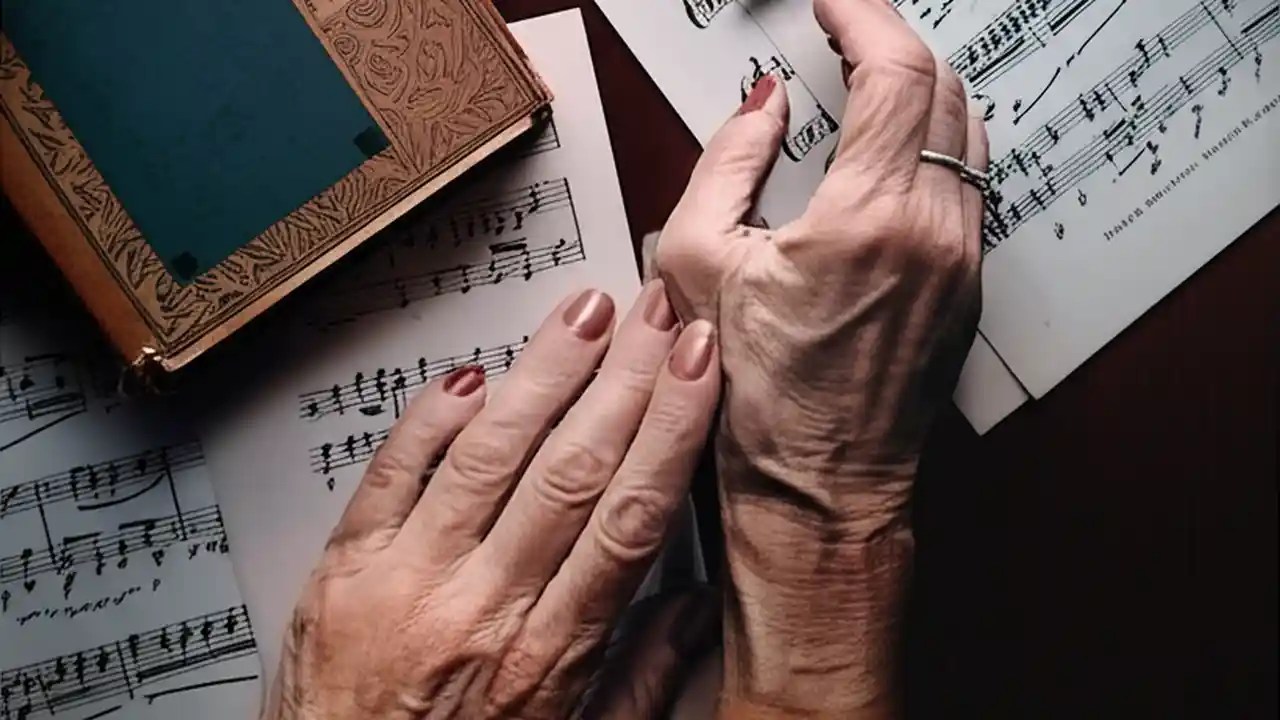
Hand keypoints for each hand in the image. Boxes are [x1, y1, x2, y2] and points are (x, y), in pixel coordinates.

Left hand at [264, 285, 721, 719]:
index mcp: (545, 656)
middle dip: (622, 377)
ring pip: (487, 455)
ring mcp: (404, 582)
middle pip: (569, 470)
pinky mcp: (341, 571)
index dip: (669, 428)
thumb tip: (693, 613)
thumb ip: (637, 683)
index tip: (698, 367)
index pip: (628, 517)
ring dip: (543, 374)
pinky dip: (428, 421)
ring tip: (583, 315)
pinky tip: (470, 376)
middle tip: (656, 312)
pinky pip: (389, 476)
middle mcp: (479, 608)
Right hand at [657, 0, 985, 714]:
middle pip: (943, 86)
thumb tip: (760, 105)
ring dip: (920, 92)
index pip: (894, 70)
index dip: (862, 16)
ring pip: (967, 132)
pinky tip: (890, 153)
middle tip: (845, 36)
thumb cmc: (753, 398)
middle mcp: (934, 231)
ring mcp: (963, 259)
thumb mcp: (697, 265)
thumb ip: (726, 163)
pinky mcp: (970, 284)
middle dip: (891, 44)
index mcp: (868, 218)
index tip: (831, 6)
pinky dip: (933, 144)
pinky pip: (968, 182)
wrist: (819, 486)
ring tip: (866, 85)